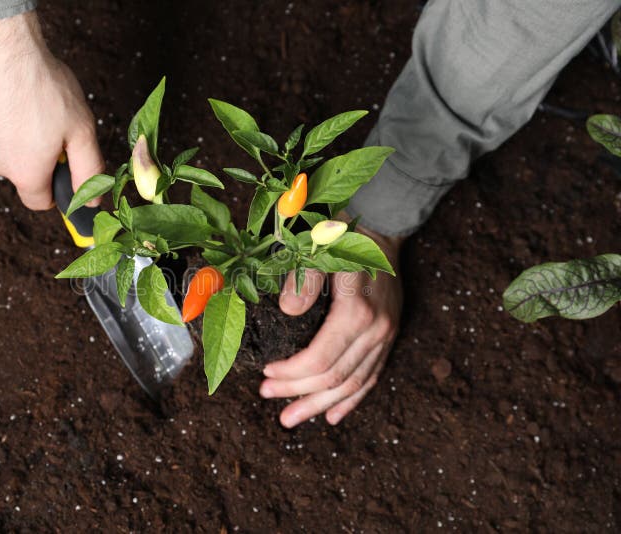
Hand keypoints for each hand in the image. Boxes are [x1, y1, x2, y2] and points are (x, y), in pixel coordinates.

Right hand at [0, 12, 103, 209]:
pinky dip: (1, 119)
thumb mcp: (81, 131)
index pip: (40, 202)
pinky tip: (12, 96)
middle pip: (23, 174)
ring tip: (32, 105)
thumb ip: (89, 171)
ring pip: (4, 150)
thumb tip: (92, 202)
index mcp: (25, 174)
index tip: (66, 170)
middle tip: (54, 125)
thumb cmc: (42, 86)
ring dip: (19, 137)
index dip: (57, 191)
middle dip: (40, 157)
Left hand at [259, 226, 403, 427]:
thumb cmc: (342, 236)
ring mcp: (385, 335)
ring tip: (292, 418)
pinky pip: (372, 376)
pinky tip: (333, 415)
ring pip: (354, 383)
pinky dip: (352, 399)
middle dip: (299, 393)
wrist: (381, 225)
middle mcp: (376, 329)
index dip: (291, 373)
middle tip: (267, 397)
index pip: (320, 359)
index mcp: (357, 312)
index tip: (265, 373)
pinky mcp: (389, 335)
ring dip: (321, 404)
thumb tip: (288, 310)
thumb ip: (304, 279)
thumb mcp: (318, 248)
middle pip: (335, 377)